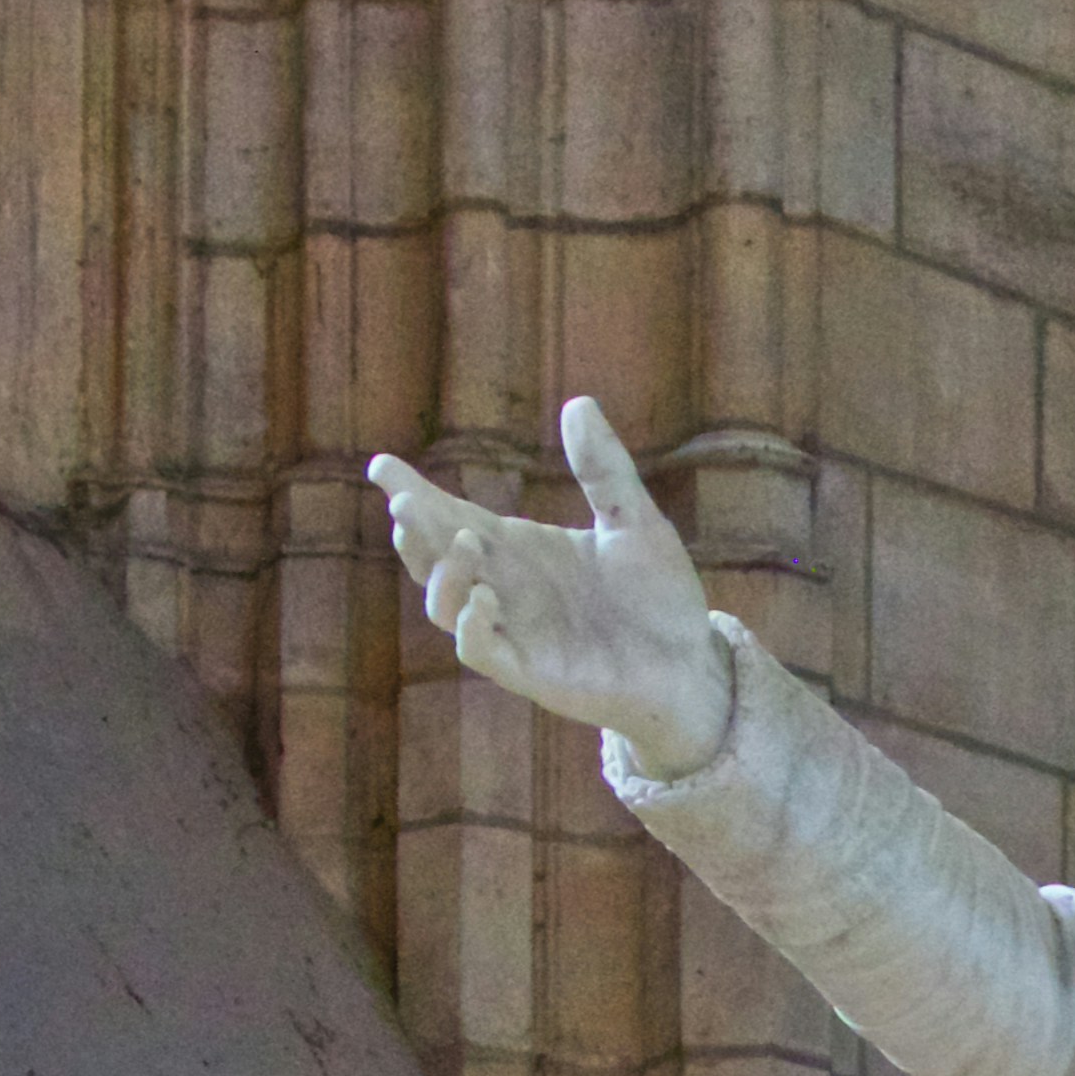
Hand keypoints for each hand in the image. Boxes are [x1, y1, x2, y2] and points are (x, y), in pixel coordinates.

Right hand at [365, 396, 735, 769]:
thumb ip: (604, 469)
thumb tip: (578, 402)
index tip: (382, 465)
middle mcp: (506, 589)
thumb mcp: (634, 521)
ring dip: (443, 573)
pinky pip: (479, 652)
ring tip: (464, 538)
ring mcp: (514, 632)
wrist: (692, 664)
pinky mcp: (529, 673)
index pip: (453, 516)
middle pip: (436, 557)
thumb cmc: (659, 596)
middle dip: (414, 529)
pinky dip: (472, 625)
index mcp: (521, 551)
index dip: (415, 493)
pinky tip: (486, 596)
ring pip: (444, 606)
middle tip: (403, 501)